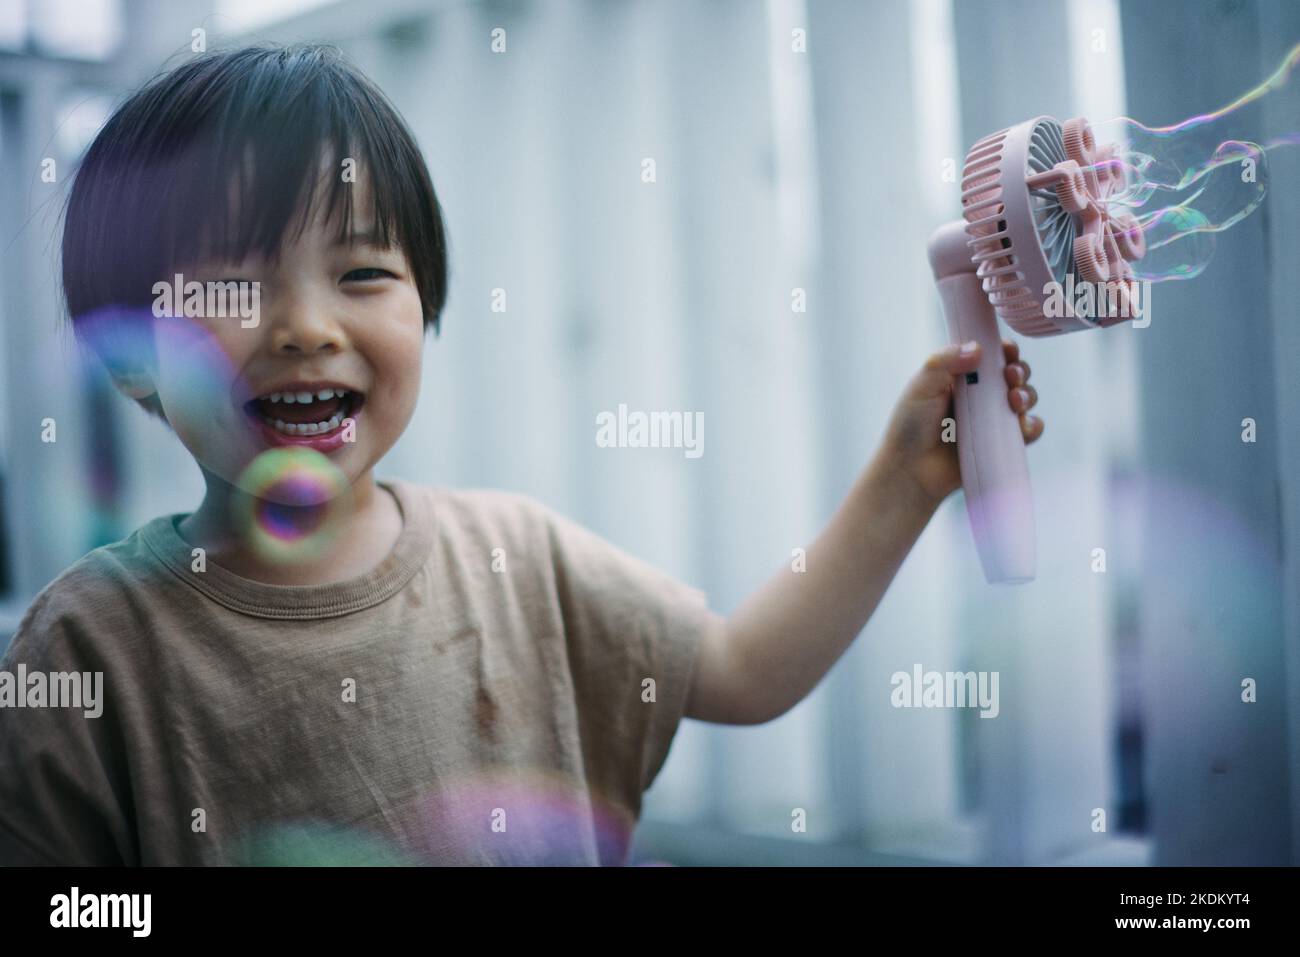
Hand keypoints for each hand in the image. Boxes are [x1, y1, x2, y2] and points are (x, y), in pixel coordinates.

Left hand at [878, 338, 1042, 507]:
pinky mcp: (1001, 443)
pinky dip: (1032, 425)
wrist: (910, 470)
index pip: (991, 355)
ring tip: (1015, 401)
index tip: (1007, 349)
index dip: (1004, 350)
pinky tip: (1024, 425)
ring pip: (1024, 399)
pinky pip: (1028, 431)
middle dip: (1019, 370)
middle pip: (1013, 374)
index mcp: (961, 376)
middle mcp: (980, 395)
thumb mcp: (921, 386)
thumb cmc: (909, 427)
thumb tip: (978, 348)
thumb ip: (944, 361)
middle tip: (1010, 376)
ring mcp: (992, 419)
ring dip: (1027, 394)